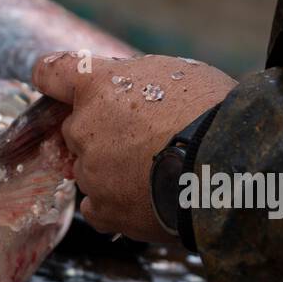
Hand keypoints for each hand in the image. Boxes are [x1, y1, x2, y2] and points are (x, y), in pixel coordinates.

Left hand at [32, 53, 236, 242]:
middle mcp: (83, 128)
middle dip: (102, 131)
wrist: (231, 165)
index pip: (51, 73)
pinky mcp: (103, 209)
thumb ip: (132, 79)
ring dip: (113, 168)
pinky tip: (145, 196)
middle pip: (77, 128)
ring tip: (158, 169)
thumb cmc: (212, 111)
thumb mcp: (175, 72)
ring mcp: (90, 172)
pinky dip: (115, 202)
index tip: (54, 83)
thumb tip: (116, 86)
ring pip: (90, 168)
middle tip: (147, 136)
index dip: (52, 77)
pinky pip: (97, 205)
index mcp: (97, 86)